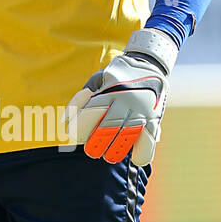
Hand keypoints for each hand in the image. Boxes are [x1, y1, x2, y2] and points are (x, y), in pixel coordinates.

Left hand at [65, 29, 176, 165]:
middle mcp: (126, 100)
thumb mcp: (97, 79)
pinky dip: (142, 154)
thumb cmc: (116, 76)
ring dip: (116, 151)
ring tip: (109, 156)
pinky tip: (134, 157)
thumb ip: (80, 99)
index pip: (90, 114)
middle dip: (96, 145)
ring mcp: (142, 109)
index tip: (76, 136)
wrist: (150, 63)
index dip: (79, 128)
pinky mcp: (155, 117)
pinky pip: (149, 141)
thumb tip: (65, 121)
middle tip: (92, 151)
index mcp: (109, 90)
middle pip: (107, 128)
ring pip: (127, 137)